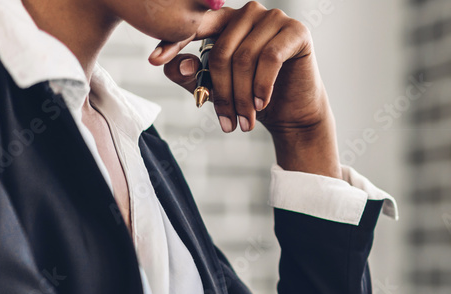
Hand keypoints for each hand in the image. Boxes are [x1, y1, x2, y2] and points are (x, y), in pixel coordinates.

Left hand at [150, 2, 328, 134]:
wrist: (294, 113)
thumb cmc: (255, 98)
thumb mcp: (216, 90)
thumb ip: (192, 76)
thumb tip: (177, 64)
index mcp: (227, 21)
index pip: (195, 26)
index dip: (173, 42)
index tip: (154, 60)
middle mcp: (250, 13)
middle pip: (221, 50)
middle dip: (222, 92)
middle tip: (226, 123)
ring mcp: (274, 18)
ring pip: (245, 57)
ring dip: (243, 95)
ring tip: (245, 121)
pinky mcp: (296, 31)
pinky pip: (270, 58)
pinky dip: (263, 85)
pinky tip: (262, 104)